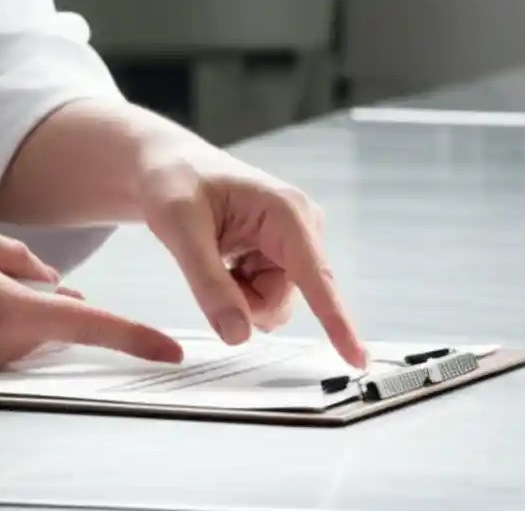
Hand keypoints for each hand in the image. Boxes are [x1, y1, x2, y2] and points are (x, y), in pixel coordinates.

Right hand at [0, 218, 183, 368]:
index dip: (135, 337)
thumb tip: (49, 275)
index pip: (89, 322)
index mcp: (6, 308)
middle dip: (50, 296)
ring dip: (14, 303)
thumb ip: (12, 253)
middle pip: (56, 321)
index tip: (170, 350)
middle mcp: (0, 345)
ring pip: (26, 329)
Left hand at [138, 149, 367, 367]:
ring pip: (269, 303)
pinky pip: (260, 297)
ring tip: (213, 255)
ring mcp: (290, 243)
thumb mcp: (180, 228)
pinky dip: (234, 289)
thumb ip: (208, 284)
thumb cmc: (173, 181)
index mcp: (286, 212)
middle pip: (281, 300)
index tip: (358, 358)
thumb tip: (238, 335)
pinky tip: (221, 258)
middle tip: (207, 263)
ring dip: (236, 295)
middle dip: (243, 300)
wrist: (166, 166)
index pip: (316, 278)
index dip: (336, 322)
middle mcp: (298, 228)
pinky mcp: (278, 255)